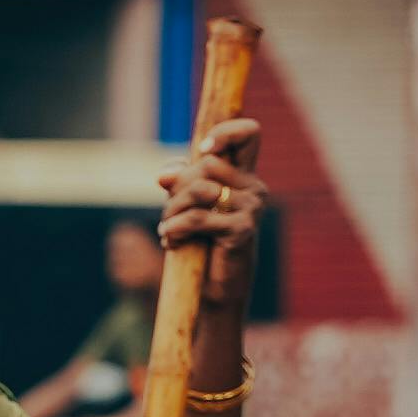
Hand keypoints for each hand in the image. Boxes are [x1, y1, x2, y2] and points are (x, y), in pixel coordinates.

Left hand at [158, 112, 264, 307]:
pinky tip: (169, 240)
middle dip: (178, 187)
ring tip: (167, 227)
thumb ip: (178, 181)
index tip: (204, 149)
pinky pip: (198, 217)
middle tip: (169, 209)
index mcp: (242, 174)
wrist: (215, 285)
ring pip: (199, 189)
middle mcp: (253, 187)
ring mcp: (252, 207)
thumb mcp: (186, 203)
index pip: (249, 134)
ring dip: (172, 210)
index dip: (226, 132)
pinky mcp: (243, 229)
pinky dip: (175, 228)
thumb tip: (164, 176)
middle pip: (207, 163)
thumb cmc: (201, 238)